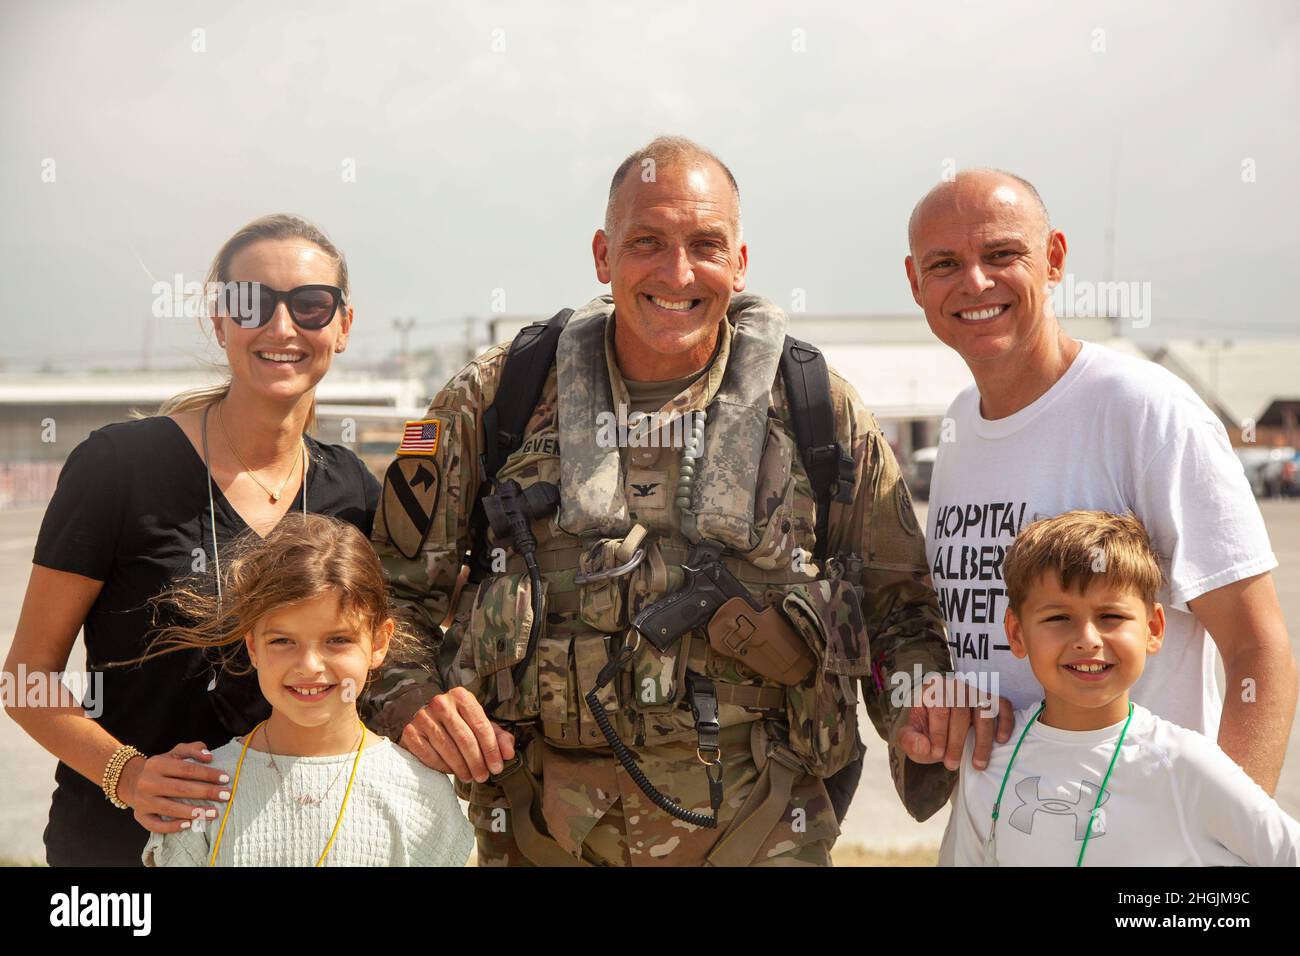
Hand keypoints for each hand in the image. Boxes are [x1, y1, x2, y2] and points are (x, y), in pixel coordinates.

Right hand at [119, 741, 229, 833]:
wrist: (130, 780)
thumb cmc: (161, 767)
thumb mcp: (174, 753)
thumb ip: (193, 749)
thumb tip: (209, 757)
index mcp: (157, 764)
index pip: (186, 769)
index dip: (207, 774)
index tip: (226, 779)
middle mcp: (147, 782)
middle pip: (181, 789)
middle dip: (206, 792)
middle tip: (226, 796)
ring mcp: (142, 800)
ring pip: (170, 808)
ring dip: (194, 812)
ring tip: (214, 813)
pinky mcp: (140, 815)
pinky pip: (156, 825)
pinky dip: (172, 826)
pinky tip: (189, 825)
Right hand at [398, 687, 515, 782]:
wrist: (425, 717)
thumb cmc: (458, 722)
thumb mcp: (479, 724)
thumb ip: (498, 737)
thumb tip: (509, 754)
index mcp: (461, 696)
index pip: (481, 725)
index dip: (491, 749)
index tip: (497, 768)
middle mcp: (440, 703)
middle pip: (464, 738)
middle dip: (477, 762)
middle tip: (483, 777)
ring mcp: (423, 717)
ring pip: (447, 748)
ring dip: (461, 768)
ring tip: (469, 777)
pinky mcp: (410, 732)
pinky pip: (429, 755)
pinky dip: (443, 767)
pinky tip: (451, 771)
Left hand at [896, 674, 1013, 770]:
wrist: (940, 729)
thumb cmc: (926, 732)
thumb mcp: (911, 737)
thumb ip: (909, 741)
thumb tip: (924, 747)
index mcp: (932, 690)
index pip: (938, 708)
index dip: (938, 734)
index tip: (936, 754)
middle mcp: (955, 686)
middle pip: (961, 712)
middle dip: (956, 742)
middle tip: (951, 765)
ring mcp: (975, 691)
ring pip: (984, 711)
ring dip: (982, 740)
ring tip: (978, 764)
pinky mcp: (992, 699)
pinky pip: (1003, 706)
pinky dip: (1005, 722)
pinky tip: (1000, 740)